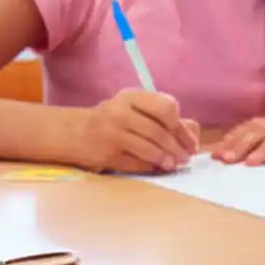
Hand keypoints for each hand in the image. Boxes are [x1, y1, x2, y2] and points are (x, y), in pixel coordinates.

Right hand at [66, 89, 200, 173]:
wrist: (73, 131)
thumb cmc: (109, 118)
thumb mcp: (130, 106)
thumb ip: (158, 113)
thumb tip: (191, 131)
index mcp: (130, 96)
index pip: (166, 107)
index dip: (181, 127)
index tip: (189, 140)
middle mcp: (120, 113)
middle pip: (160, 132)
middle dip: (178, 147)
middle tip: (186, 157)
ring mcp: (113, 135)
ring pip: (150, 149)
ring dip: (167, 159)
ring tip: (174, 164)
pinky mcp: (107, 155)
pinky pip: (138, 163)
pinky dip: (151, 166)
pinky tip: (157, 167)